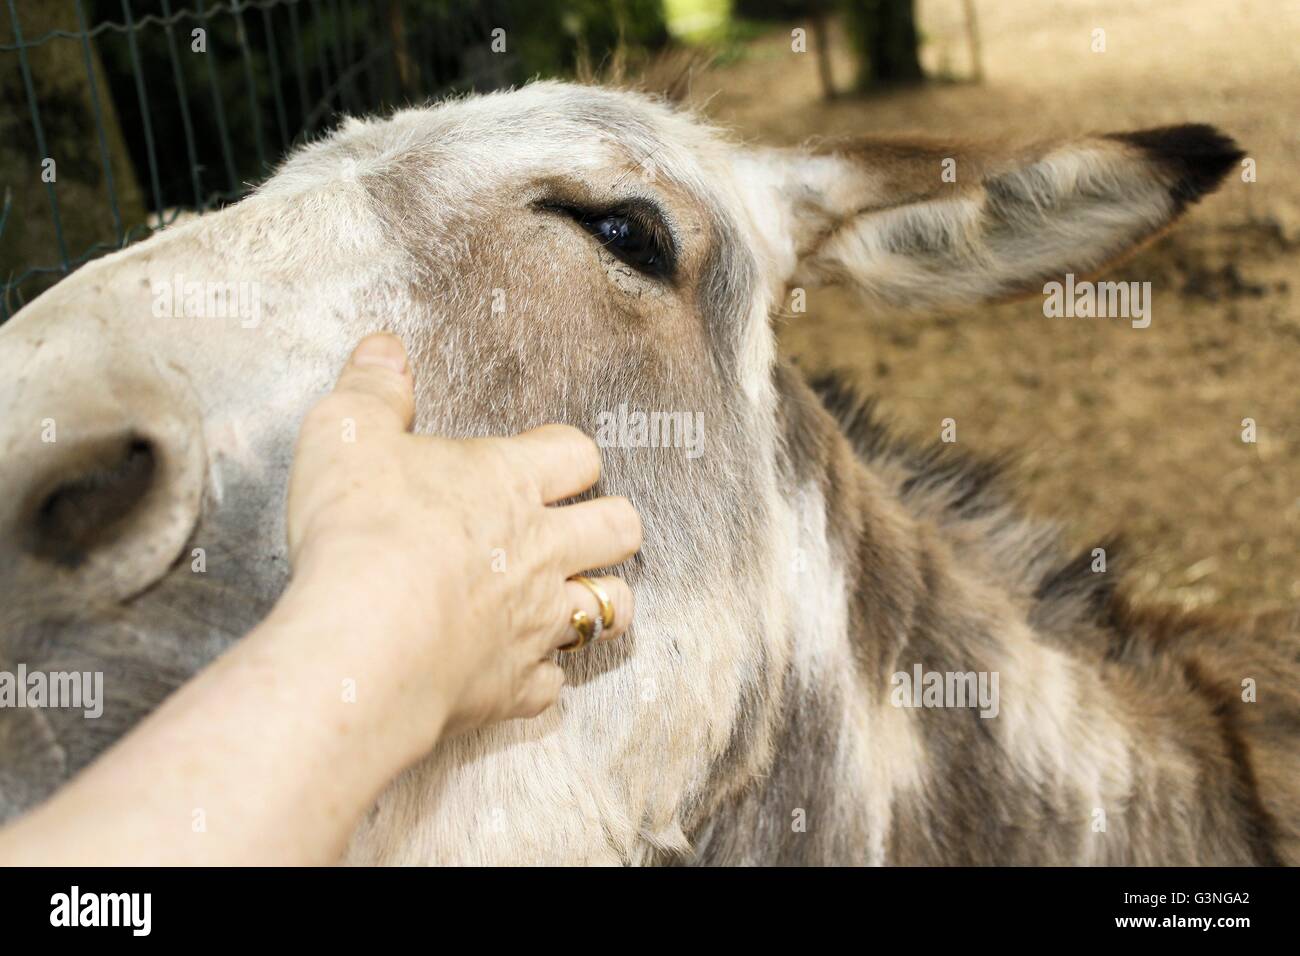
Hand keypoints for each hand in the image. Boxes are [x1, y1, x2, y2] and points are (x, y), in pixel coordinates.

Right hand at [285, 333, 641, 751]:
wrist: (365, 643)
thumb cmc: (360, 532)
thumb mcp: (347, 433)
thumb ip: (374, 387)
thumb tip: (385, 348)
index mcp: (511, 481)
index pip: (577, 453)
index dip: (568, 454)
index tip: (548, 460)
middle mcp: (542, 550)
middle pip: (620, 528)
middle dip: (611, 523)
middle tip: (580, 527)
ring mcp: (537, 622)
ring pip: (610, 607)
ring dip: (600, 599)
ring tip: (574, 596)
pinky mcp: (516, 685)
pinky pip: (553, 684)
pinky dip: (541, 676)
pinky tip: (519, 670)